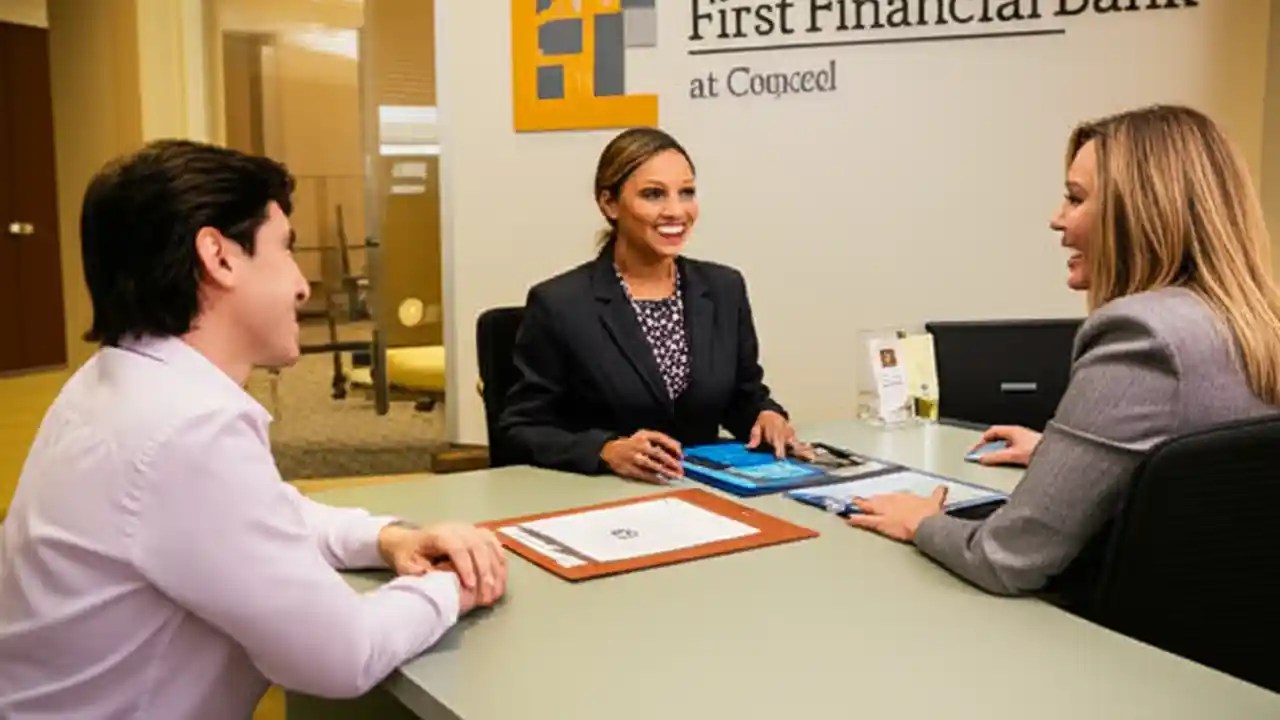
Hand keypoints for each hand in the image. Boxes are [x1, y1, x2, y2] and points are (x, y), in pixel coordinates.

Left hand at [378, 522, 507, 606]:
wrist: (409, 540)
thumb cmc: (408, 555)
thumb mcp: (405, 564)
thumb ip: (418, 572)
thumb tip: (435, 579)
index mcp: (437, 534)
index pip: (456, 546)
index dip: (465, 566)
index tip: (470, 586)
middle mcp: (456, 528)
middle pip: (476, 546)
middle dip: (484, 571)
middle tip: (487, 595)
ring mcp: (469, 529)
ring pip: (489, 545)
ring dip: (496, 568)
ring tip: (496, 591)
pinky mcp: (477, 533)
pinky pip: (494, 544)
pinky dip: (500, 560)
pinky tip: (502, 578)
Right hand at [601, 430, 683, 482]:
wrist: (611, 452)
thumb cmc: (633, 444)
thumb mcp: (644, 436)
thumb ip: (660, 440)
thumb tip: (678, 448)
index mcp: (643, 435)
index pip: (661, 438)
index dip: (673, 446)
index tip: (681, 454)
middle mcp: (639, 445)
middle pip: (659, 454)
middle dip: (672, 462)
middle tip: (681, 469)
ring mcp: (634, 458)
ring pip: (653, 466)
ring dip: (666, 472)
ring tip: (675, 476)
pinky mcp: (630, 469)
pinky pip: (646, 475)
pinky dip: (656, 479)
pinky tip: (664, 481)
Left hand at [746, 410, 811, 459]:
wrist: (771, 414)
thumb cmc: (763, 423)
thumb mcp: (756, 427)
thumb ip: (755, 437)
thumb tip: (749, 447)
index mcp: (776, 431)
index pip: (779, 442)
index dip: (780, 450)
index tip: (781, 458)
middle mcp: (786, 434)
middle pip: (792, 443)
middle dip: (798, 451)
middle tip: (806, 457)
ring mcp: (792, 436)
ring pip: (799, 444)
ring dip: (805, 451)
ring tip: (813, 458)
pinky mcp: (795, 438)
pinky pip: (801, 445)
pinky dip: (807, 450)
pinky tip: (813, 456)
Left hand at [845, 487, 947, 541]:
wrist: (925, 523)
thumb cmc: (930, 514)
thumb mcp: (936, 501)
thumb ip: (938, 494)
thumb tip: (943, 488)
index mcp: (903, 497)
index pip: (890, 497)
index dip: (884, 499)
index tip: (880, 499)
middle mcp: (892, 502)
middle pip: (877, 500)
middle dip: (868, 501)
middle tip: (859, 500)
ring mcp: (885, 512)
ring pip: (869, 508)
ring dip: (859, 506)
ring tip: (851, 506)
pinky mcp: (881, 523)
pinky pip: (866, 521)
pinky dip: (856, 520)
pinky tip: (849, 520)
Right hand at [973, 425, 1041, 466]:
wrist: (1058, 455)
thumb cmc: (1040, 449)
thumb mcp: (1013, 455)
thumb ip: (996, 457)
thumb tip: (983, 459)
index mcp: (1013, 430)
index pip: (991, 432)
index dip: (981, 440)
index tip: (976, 450)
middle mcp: (1019, 434)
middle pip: (998, 438)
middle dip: (989, 447)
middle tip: (982, 456)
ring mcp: (1025, 441)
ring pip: (1006, 445)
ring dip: (999, 452)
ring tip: (994, 461)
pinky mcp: (1030, 449)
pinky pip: (1014, 451)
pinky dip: (1007, 456)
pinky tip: (1008, 464)